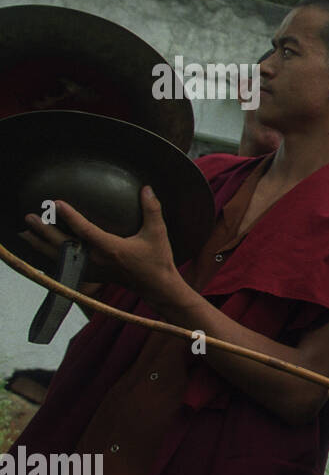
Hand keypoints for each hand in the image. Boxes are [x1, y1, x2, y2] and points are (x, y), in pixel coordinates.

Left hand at [26, 186, 179, 302]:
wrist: (157, 286)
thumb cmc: (158, 260)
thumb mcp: (158, 233)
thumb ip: (152, 210)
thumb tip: (147, 188)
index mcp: (111, 248)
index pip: (84, 230)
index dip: (69, 216)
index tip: (56, 203)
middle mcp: (97, 259)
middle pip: (64, 244)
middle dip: (44, 230)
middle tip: (29, 217)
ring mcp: (92, 268)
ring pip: (59, 257)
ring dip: (40, 245)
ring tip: (24, 234)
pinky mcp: (92, 274)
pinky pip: (65, 265)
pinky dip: (50, 257)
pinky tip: (41, 251)